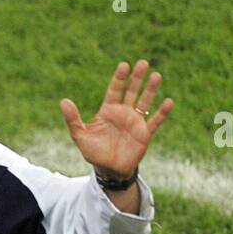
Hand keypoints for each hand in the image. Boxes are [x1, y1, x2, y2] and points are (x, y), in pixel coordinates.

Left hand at [60, 60, 172, 178]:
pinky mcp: (145, 133)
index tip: (124, 65)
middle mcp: (123, 112)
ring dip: (150, 90)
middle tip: (143, 63)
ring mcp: (135, 122)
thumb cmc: (94, 152)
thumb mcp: (80, 136)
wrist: (109, 170)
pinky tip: (168, 101)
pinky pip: (155, 120)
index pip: (114, 90)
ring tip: (156, 76)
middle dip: (137, 78)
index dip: (119, 78)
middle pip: (131, 91)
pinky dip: (162, 112)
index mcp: (108, 110)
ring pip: (145, 102)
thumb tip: (64, 101)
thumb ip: (73, 119)